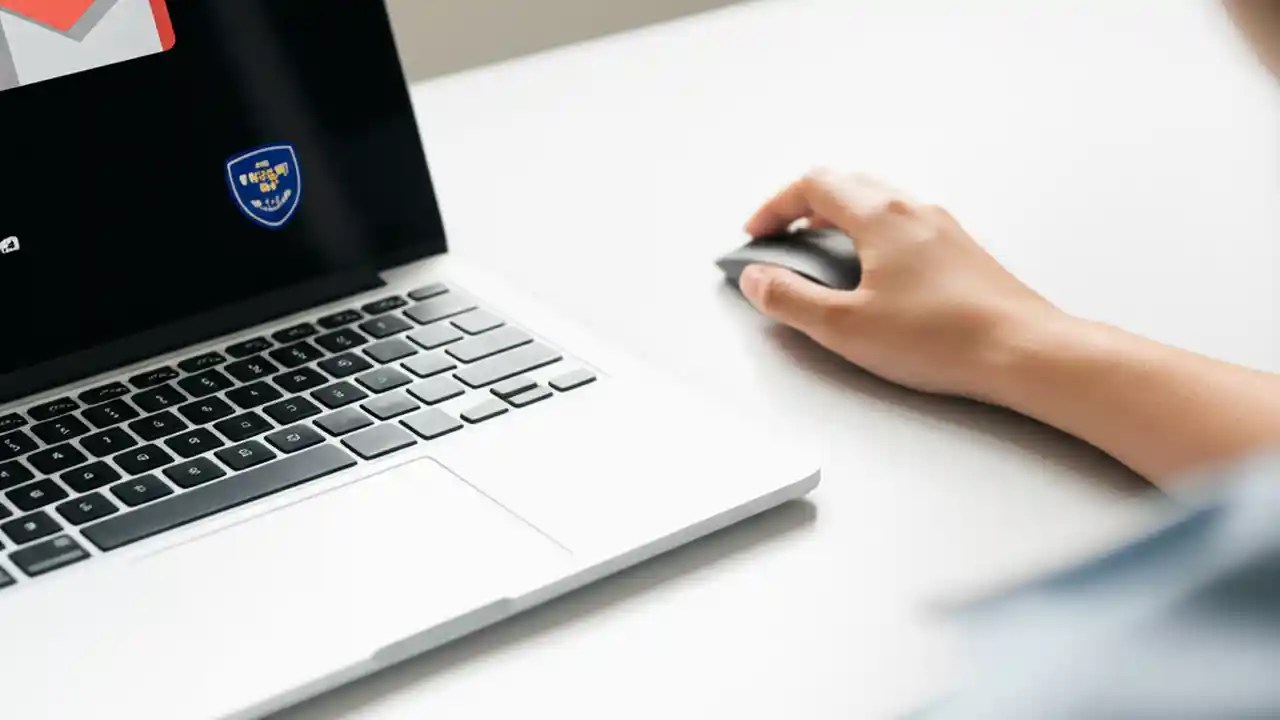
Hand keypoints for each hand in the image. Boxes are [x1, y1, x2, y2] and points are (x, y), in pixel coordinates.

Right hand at [740, 169, 1068, 400]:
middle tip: (782, 238)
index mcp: (880, 216)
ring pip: (879, 203)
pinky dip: (872, 237)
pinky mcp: (962, 253)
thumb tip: (756, 279)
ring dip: (839, 220)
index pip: (813, 185)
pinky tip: (873, 277)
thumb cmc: (942, 338)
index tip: (756, 234)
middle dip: (804, 207)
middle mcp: (913, 210)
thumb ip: (790, 300)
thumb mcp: (845, 327)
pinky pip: (905, 227)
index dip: (775, 206)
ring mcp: (943, 229)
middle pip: (847, 185)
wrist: (1024, 351)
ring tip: (820, 258)